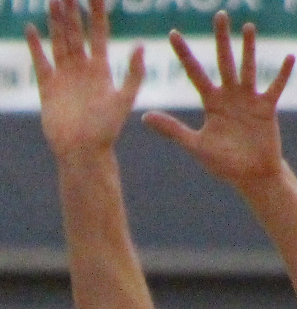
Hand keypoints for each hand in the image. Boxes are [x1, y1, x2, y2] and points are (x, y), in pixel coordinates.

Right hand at [28, 0, 145, 161]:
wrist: (82, 151)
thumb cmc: (106, 129)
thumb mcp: (125, 99)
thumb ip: (133, 73)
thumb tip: (139, 46)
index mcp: (101, 68)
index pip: (99, 32)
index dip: (97, 12)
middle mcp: (82, 68)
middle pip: (76, 32)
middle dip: (73, 10)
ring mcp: (63, 76)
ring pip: (59, 41)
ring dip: (56, 21)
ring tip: (53, 0)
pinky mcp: (47, 87)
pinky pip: (40, 61)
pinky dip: (35, 45)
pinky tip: (31, 28)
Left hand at [142, 14, 295, 192]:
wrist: (249, 175)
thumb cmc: (222, 162)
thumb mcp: (195, 145)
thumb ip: (172, 129)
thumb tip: (144, 116)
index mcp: (210, 102)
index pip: (194, 72)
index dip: (184, 54)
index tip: (173, 34)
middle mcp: (229, 96)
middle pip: (223, 61)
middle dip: (221, 39)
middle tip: (218, 15)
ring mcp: (249, 99)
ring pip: (248, 68)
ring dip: (248, 49)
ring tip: (247, 27)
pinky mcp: (266, 108)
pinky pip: (274, 87)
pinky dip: (281, 73)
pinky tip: (287, 57)